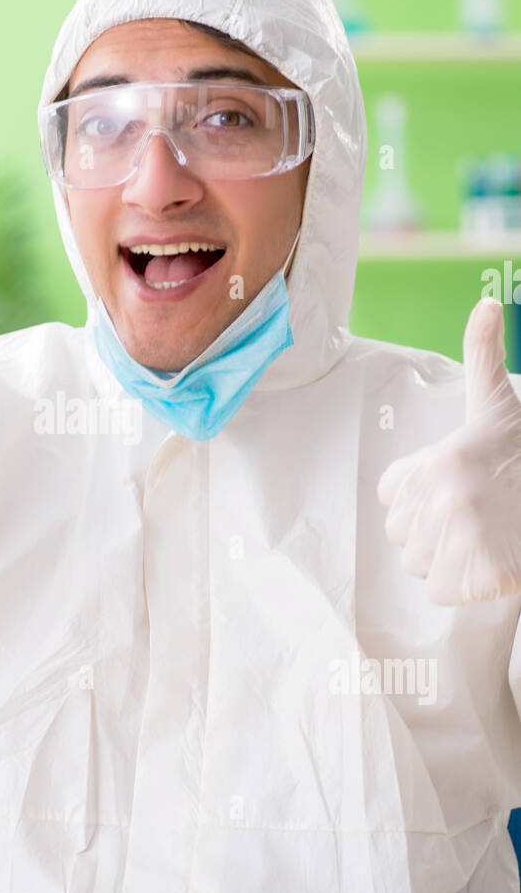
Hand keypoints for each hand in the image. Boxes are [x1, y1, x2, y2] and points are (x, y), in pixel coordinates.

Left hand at [377, 297, 520, 604]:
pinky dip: (463, 585)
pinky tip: (489, 561)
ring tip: (485, 535)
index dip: (421, 496)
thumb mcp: (499, 400)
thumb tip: (488, 302)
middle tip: (478, 515)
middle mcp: (443, 497)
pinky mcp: (479, 575)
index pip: (392, 494)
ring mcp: (462, 538)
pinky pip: (441, 590)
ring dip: (447, 558)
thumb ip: (484, 353)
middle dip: (434, 530)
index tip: (457, 486)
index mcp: (436, 459)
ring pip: (419, 564)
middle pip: (403, 533)